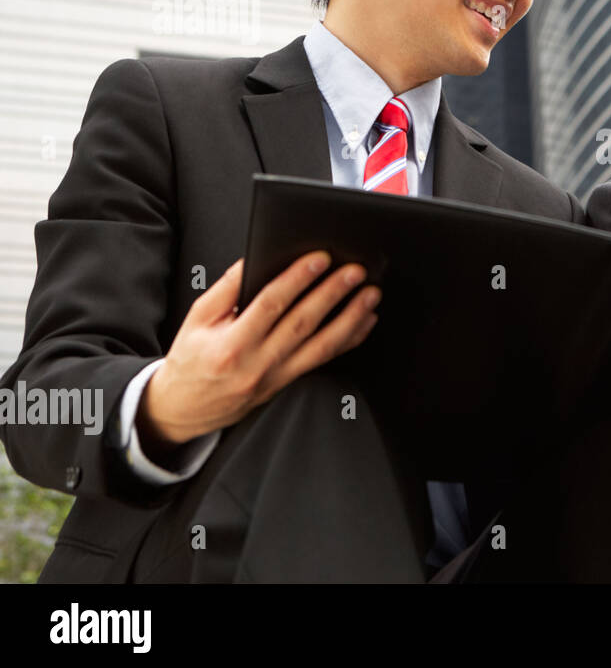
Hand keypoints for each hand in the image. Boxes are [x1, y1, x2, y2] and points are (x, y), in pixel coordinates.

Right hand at [138, 252, 380, 447]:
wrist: (184, 408)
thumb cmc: (191, 360)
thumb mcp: (196, 319)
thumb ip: (227, 289)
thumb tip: (253, 259)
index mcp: (232, 344)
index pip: (270, 305)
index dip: (297, 279)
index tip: (320, 259)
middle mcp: (257, 364)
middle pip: (303, 323)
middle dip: (333, 294)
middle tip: (355, 272)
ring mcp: (276, 377)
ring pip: (321, 346)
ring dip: (350, 318)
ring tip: (370, 295)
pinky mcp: (286, 383)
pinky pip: (323, 361)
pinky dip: (348, 340)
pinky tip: (364, 322)